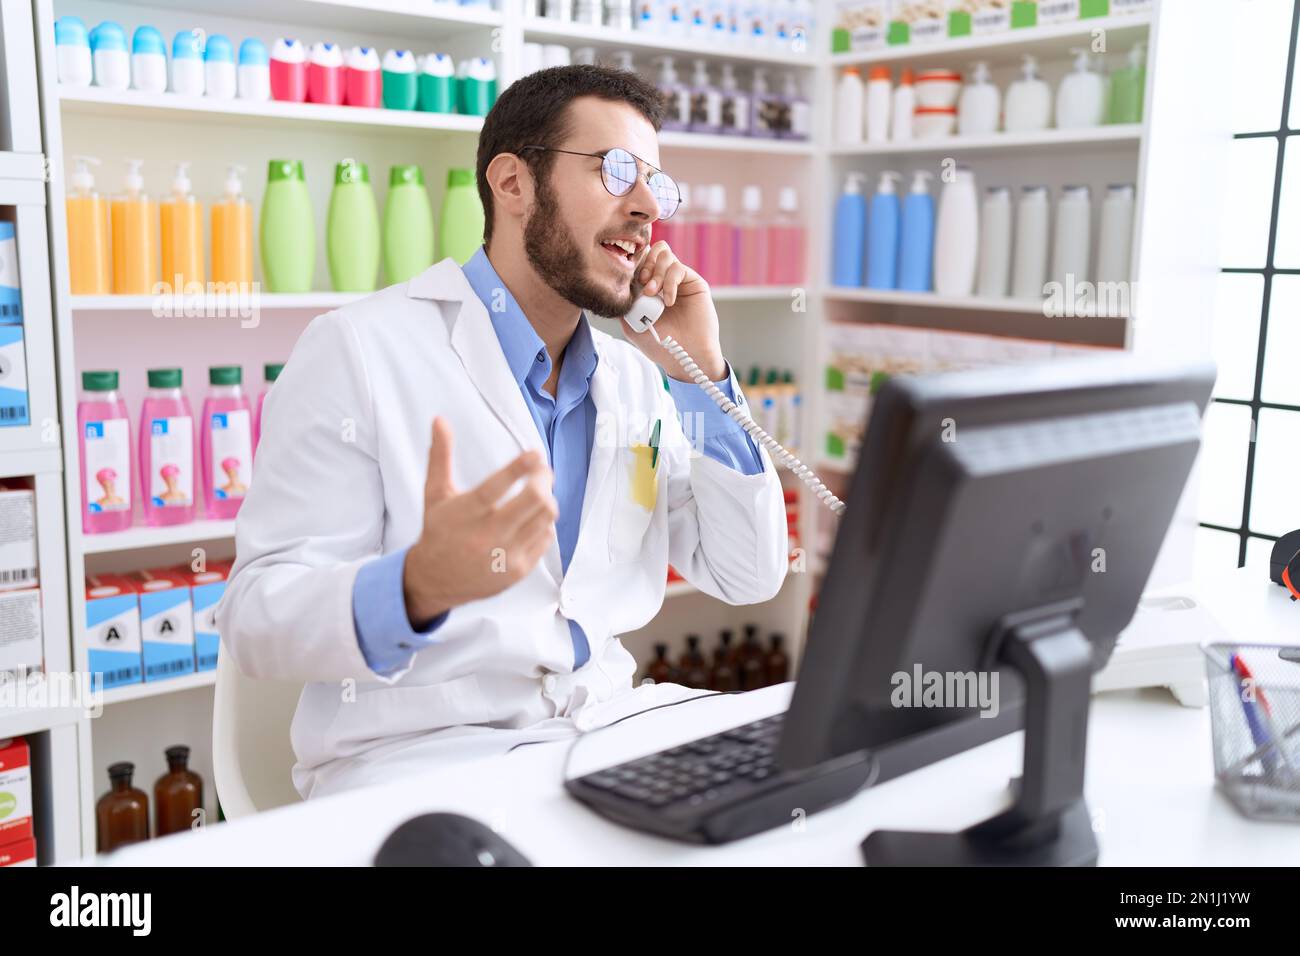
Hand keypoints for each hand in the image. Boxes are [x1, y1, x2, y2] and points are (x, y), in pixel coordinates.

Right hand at [402, 417, 557, 626]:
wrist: (435, 580)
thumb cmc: (438, 530)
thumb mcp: (435, 493)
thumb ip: (440, 456)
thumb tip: (439, 419)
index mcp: (466, 513)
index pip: (496, 487)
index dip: (519, 468)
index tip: (535, 454)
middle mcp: (487, 536)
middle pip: (533, 501)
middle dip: (544, 478)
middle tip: (541, 469)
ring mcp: (505, 555)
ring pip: (545, 517)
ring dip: (547, 498)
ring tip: (538, 491)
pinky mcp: (518, 570)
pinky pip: (546, 538)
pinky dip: (544, 523)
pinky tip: (533, 517)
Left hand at [625, 241, 726, 382]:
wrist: (684, 356)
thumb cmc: (660, 345)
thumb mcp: (632, 325)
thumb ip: (623, 304)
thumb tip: (615, 284)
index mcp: (649, 288)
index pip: (639, 262)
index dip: (633, 264)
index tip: (629, 279)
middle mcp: (664, 280)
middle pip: (652, 251)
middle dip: (644, 263)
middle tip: (642, 283)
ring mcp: (679, 280)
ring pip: (665, 254)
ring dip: (656, 272)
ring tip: (653, 293)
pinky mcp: (693, 282)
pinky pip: (678, 268)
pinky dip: (670, 283)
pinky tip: (668, 302)